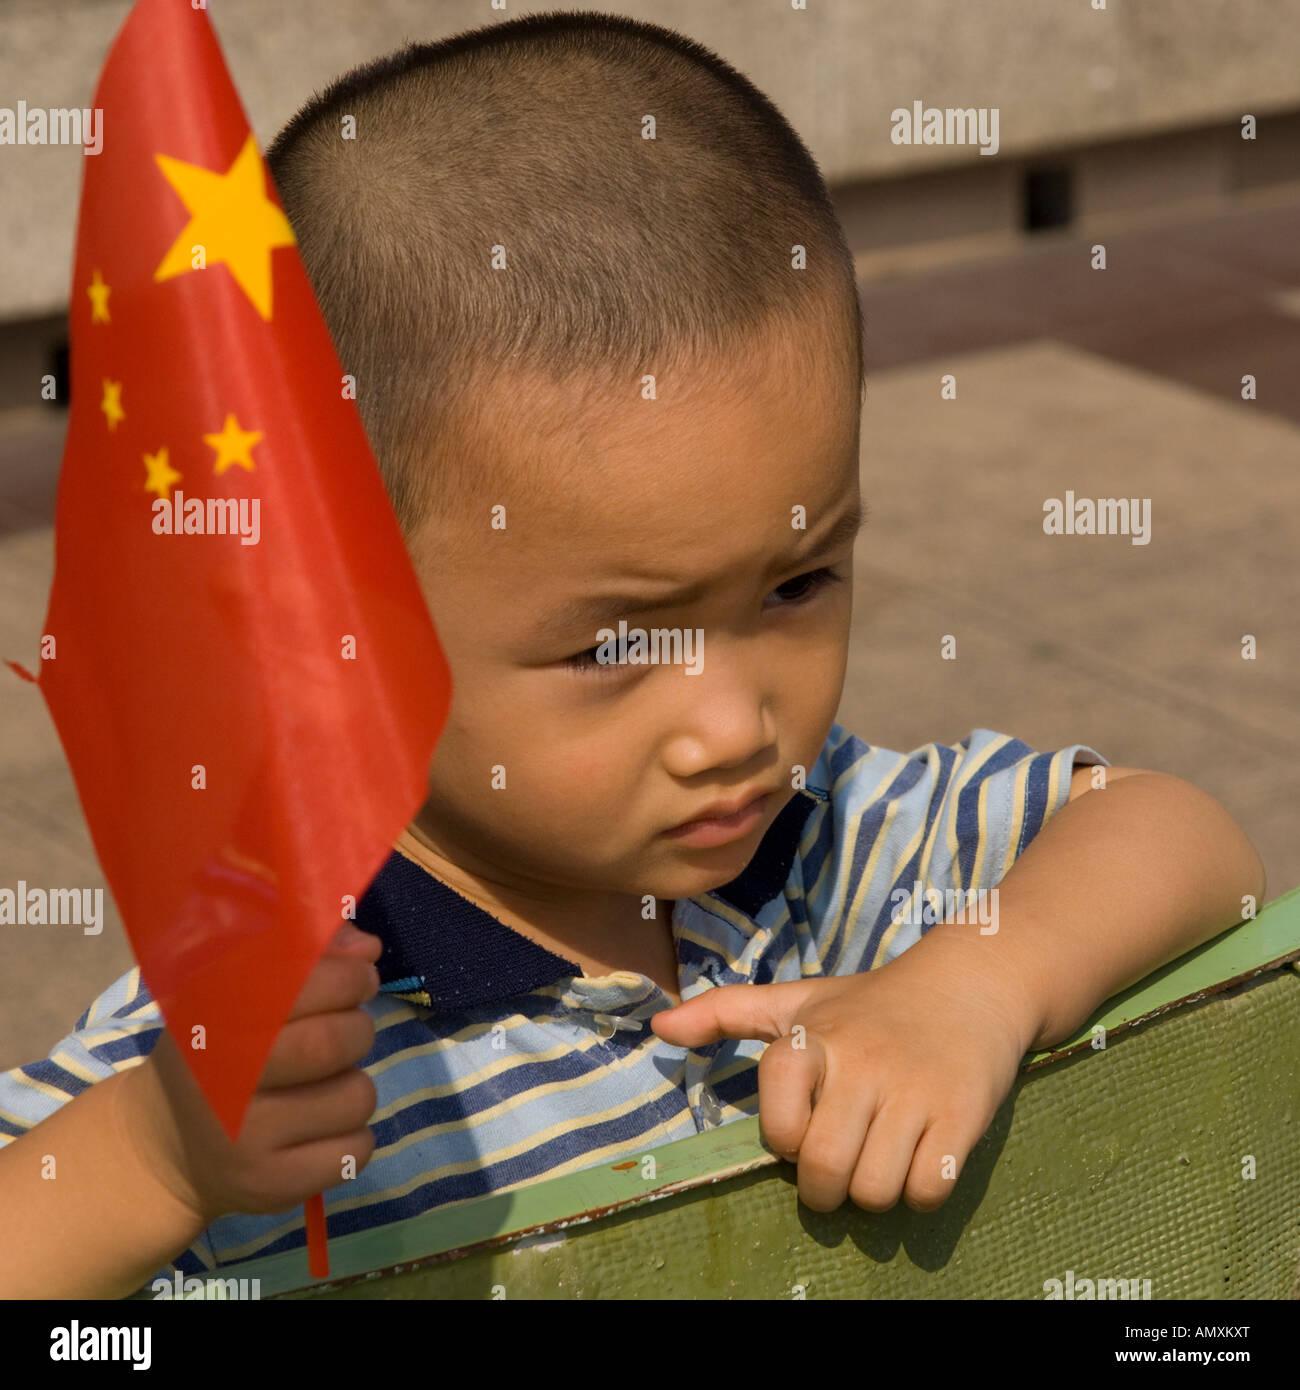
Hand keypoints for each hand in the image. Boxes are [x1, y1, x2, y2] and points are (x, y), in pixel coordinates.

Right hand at [124, 921, 382, 1224]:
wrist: (162, 1148)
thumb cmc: (215, 1054)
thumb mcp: (235, 995)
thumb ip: (302, 960)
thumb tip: (366, 948)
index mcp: (212, 1021)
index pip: (300, 983)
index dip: (347, 976)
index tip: (359, 976)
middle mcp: (222, 1081)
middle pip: (334, 1042)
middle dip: (358, 1028)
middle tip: (349, 1029)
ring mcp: (246, 1141)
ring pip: (356, 1096)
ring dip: (354, 1085)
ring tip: (321, 1086)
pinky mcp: (270, 1187)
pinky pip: (355, 1152)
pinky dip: (353, 1136)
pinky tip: (319, 1129)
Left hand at [650, 939, 1037, 1213]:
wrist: (968, 985)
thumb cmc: (869, 1005)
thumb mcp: (797, 1001)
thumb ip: (725, 1014)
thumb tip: (660, 1029)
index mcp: (814, 1039)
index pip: (780, 1124)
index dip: (788, 1140)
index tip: (805, 1126)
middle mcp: (862, 1062)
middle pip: (825, 1169)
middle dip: (824, 1188)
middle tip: (838, 1166)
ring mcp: (915, 1090)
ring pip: (875, 1189)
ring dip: (872, 1192)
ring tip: (879, 1159)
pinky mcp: (962, 1114)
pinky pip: (927, 1189)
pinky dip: (918, 1192)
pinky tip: (918, 1159)